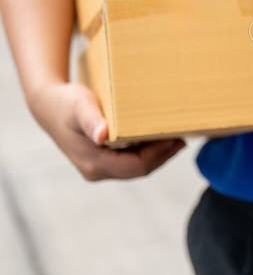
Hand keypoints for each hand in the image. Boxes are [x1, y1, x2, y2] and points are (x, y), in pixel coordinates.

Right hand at [29, 82, 185, 180]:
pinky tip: (159, 138)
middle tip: (183, 137)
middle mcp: (96, 171)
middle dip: (162, 155)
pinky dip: (147, 151)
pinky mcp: (102, 162)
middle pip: (139, 169)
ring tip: (176, 138)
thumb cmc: (66, 103)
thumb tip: (102, 136)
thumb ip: (91, 120)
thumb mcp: (80, 107)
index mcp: (93, 163)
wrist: (48, 105)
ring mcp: (98, 169)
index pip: (136, 166)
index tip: (175, 138)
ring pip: (136, 167)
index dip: (159, 154)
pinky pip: (130, 161)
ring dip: (157, 154)